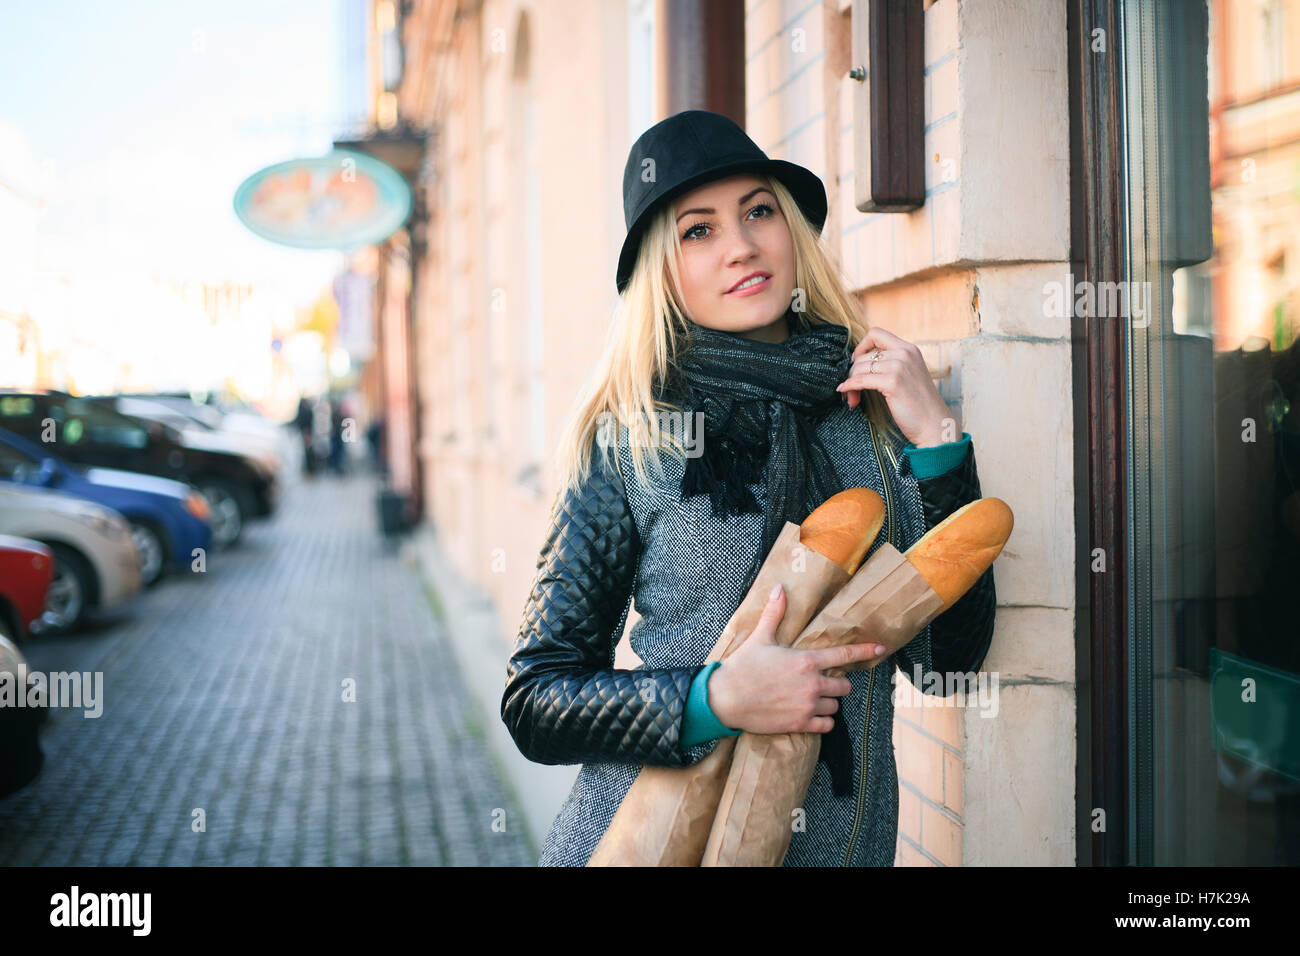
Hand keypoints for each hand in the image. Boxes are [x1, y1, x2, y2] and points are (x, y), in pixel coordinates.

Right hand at [708, 584, 887, 734]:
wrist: (725, 699)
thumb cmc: (742, 667)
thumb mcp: (760, 638)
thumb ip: (774, 614)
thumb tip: (779, 588)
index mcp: (806, 660)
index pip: (844, 654)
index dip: (865, 651)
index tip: (881, 649)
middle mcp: (812, 683)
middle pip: (844, 685)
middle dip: (837, 682)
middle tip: (820, 681)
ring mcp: (807, 706)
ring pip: (836, 706)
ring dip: (828, 702)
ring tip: (812, 698)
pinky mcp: (800, 724)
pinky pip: (826, 726)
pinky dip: (823, 721)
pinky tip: (811, 715)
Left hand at [836, 326, 957, 447]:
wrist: (935, 424)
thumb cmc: (920, 405)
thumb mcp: (909, 375)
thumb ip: (892, 364)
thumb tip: (860, 363)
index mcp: (909, 349)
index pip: (876, 333)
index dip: (860, 347)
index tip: (856, 362)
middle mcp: (905, 353)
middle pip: (863, 356)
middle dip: (852, 373)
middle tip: (851, 389)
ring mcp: (899, 366)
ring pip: (859, 368)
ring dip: (850, 383)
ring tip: (851, 397)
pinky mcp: (893, 382)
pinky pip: (860, 380)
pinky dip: (849, 386)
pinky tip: (845, 392)